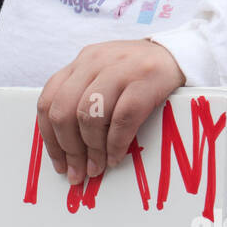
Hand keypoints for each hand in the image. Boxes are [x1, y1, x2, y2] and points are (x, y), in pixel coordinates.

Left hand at [37, 40, 184, 183]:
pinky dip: (116, 144)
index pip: (48, 102)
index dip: (50, 139)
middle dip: (69, 150)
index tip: (60, 164)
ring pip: (90, 116)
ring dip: (92, 150)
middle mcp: (94, 62)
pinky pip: (122, 119)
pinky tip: (116, 157)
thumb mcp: (101, 80)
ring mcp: (120, 68)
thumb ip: (80, 103)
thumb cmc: (135, 77)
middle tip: (78, 172)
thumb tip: (66, 154)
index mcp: (79, 63)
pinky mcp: (145, 78)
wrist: (178, 54)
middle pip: (64, 112)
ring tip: (97, 167)